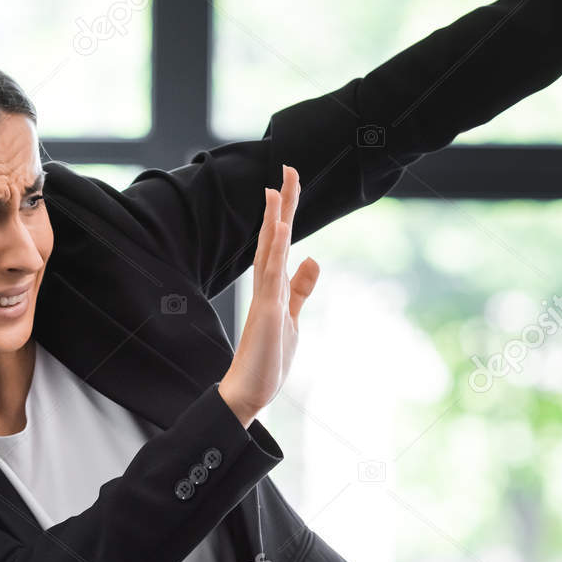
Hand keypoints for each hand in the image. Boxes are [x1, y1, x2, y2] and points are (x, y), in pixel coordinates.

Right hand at [218, 164, 318, 427]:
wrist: (249, 392)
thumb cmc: (268, 359)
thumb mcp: (292, 318)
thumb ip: (301, 289)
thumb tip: (312, 259)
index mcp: (273, 286)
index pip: (280, 241)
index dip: (285, 213)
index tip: (289, 184)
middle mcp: (266, 285)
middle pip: (274, 236)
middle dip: (282, 204)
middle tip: (288, 168)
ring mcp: (265, 297)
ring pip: (270, 249)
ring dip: (275, 218)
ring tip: (279, 187)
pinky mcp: (267, 311)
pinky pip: (271, 275)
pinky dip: (276, 250)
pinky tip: (281, 229)